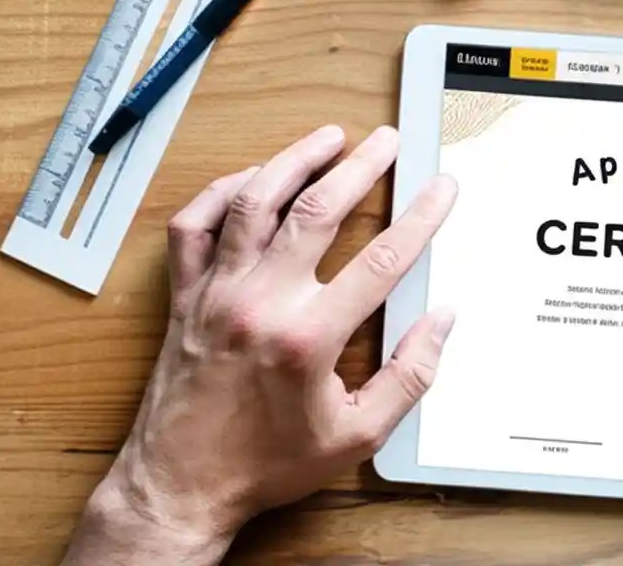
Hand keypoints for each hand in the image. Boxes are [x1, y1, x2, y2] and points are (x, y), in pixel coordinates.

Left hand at [63, 125, 457, 565]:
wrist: (181, 485)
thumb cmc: (266, 463)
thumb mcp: (358, 436)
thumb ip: (410, 377)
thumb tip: (442, 323)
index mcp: (308, 339)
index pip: (383, 260)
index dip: (421, 217)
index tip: (441, 189)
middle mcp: (260, 303)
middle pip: (316, 210)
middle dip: (360, 167)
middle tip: (386, 141)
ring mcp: (216, 293)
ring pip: (253, 202)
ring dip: (293, 160)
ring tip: (327, 137)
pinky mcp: (184, 296)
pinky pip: (194, 225)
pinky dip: (220, 193)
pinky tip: (251, 179)